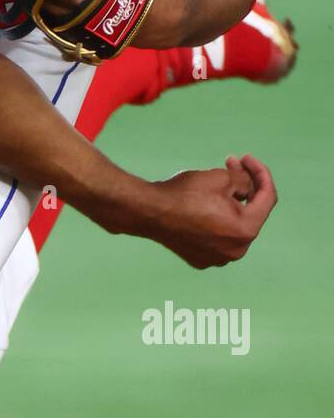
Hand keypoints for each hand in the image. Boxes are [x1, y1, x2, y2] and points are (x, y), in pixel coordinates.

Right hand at [147, 154, 276, 268]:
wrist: (149, 212)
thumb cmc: (184, 194)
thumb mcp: (221, 177)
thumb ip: (244, 181)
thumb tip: (249, 188)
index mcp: (245, 230)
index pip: (267, 198)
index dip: (261, 173)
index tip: (246, 158)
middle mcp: (236, 250)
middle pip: (250, 212)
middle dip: (244, 186)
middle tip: (231, 164)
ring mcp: (218, 258)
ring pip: (233, 225)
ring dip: (230, 203)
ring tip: (215, 183)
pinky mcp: (201, 259)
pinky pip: (217, 236)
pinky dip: (215, 219)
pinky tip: (203, 204)